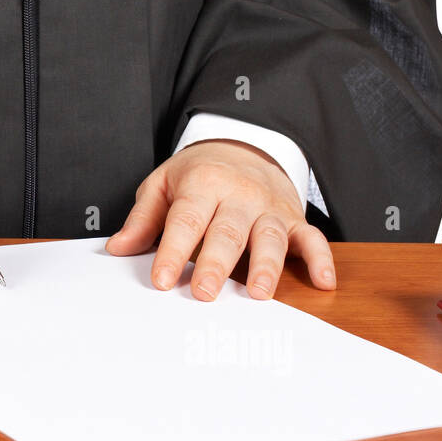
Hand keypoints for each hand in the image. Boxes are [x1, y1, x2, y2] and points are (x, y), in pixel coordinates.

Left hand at [105, 139, 335, 299]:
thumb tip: (118, 248)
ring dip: (266, 266)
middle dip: (216, 263)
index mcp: (202, 184)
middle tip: (204, 293)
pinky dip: (321, 260)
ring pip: (269, 237)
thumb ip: (143, 219)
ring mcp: (268, 207)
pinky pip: (312, 238)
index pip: (185, 220)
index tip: (162, 280)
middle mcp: (238, 195)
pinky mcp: (292, 218)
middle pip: (227, 231)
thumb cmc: (199, 173)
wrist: (244, 146)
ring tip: (257, 293)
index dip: (173, 252)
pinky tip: (323, 282)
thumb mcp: (163, 184)